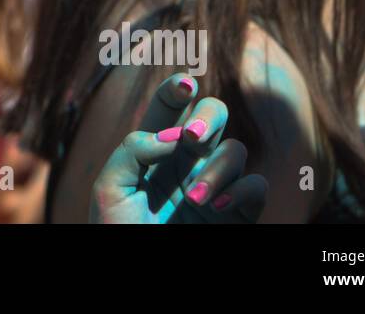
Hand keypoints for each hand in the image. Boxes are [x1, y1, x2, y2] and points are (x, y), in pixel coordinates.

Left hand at [91, 73, 266, 222]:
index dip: (178, 89)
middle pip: (213, 115)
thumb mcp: (108, 188)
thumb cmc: (117, 232)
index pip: (170, 107)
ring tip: (195, 198)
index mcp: (153, 150)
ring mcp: (214, 185)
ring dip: (217, 168)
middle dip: (208, 116)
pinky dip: (243, 190)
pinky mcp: (237, 213)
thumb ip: (132, 150)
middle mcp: (187, 162)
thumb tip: (170, 137)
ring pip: (235, 150)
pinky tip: (219, 206)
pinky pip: (256, 185)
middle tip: (191, 139)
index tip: (183, 85)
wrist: (137, 278)